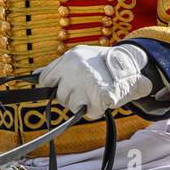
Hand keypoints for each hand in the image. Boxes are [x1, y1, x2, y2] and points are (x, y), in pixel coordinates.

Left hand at [36, 44, 152, 120]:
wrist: (136, 64)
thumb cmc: (105, 63)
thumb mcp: (81, 56)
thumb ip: (59, 67)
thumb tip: (34, 77)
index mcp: (70, 57)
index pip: (46, 80)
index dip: (55, 86)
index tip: (66, 86)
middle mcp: (76, 69)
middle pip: (59, 95)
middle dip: (71, 95)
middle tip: (87, 87)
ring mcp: (87, 84)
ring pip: (72, 105)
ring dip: (83, 103)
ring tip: (96, 91)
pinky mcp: (99, 98)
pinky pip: (88, 112)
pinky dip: (95, 110)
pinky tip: (103, 99)